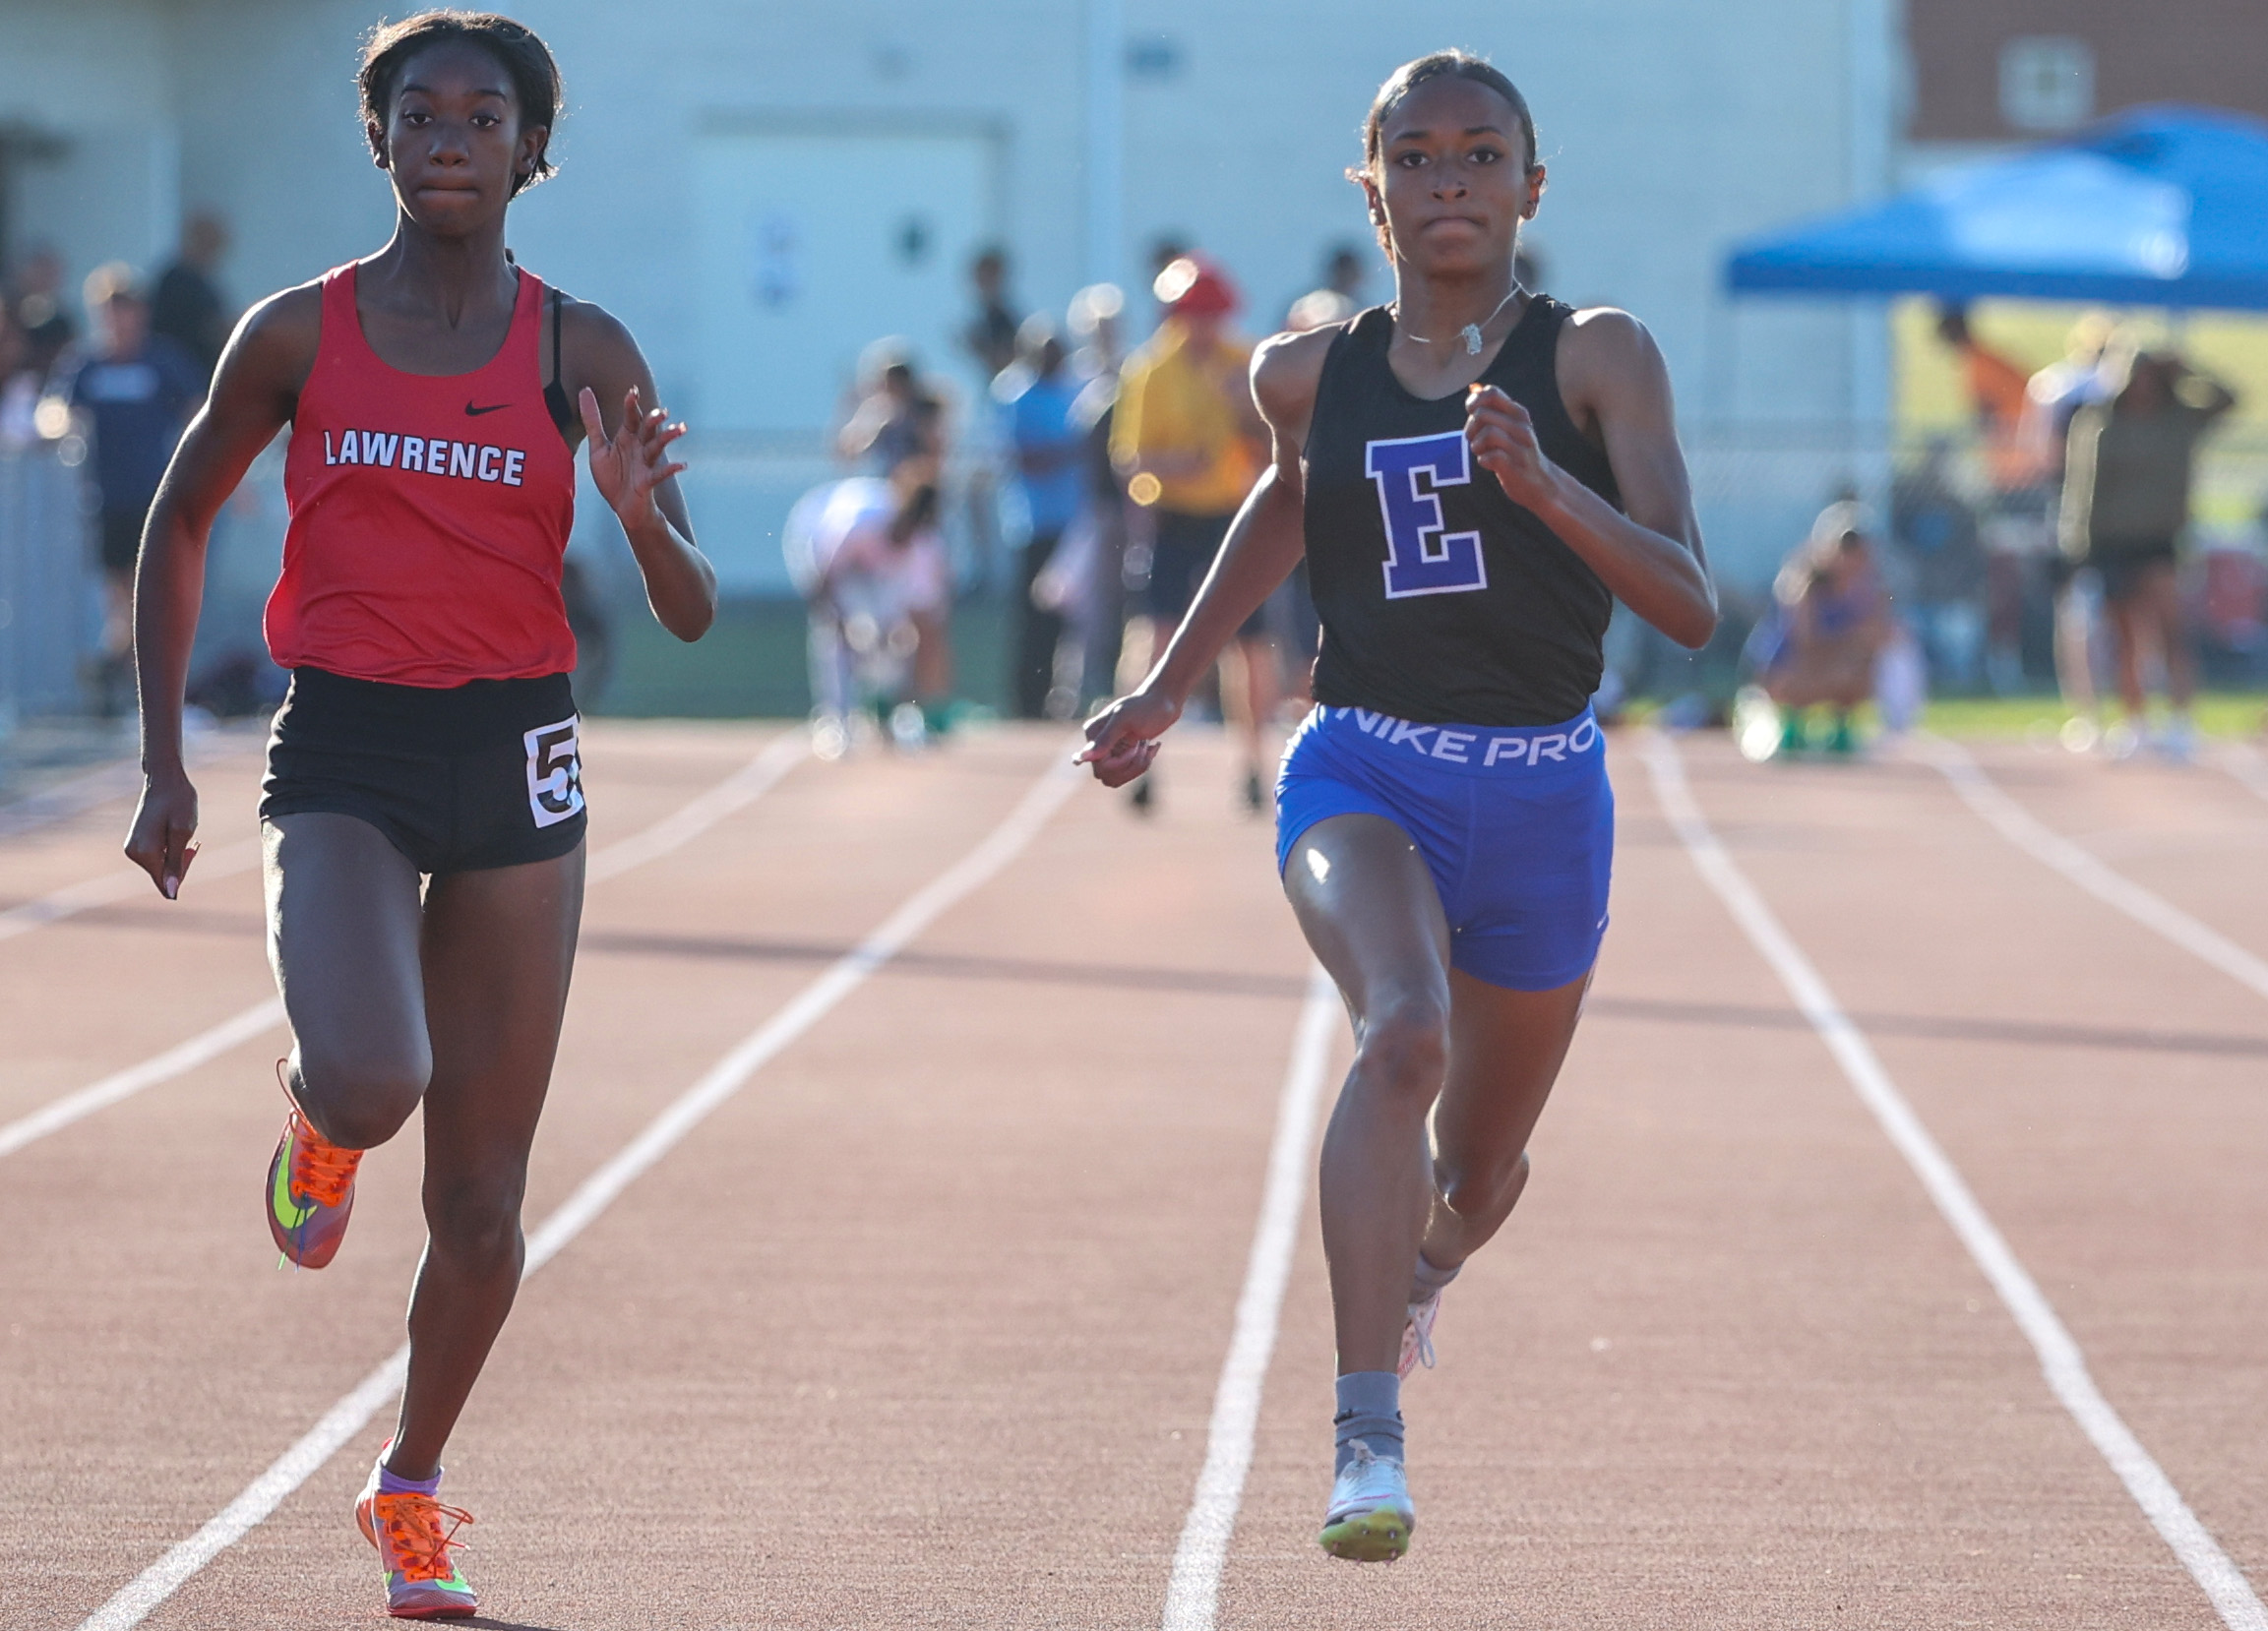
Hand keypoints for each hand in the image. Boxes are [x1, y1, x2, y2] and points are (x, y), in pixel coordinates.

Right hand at [124, 771, 199, 899]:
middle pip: (163, 876)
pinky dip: (172, 849)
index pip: (165, 883)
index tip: (190, 850)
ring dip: (178, 855)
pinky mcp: (137, 842)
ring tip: (184, 833)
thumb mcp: (183, 832)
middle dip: (181, 863)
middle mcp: (133, 853)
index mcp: (144, 853)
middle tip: (192, 841)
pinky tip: (177, 832)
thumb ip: (176, 862)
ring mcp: (133, 848)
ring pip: (162, 866)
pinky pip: (158, 857)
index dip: (182, 874)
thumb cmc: (178, 802)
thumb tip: (171, 892)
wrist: (165, 779)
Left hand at [581, 385, 688, 530]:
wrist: (623, 508)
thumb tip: (584, 390)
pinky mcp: (648, 481)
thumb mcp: (598, 447)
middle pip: (648, 429)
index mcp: (627, 438)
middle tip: (661, 411)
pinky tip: (682, 465)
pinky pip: (659, 474)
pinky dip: (670, 469)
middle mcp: (639, 447)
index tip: (633, 391)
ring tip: (680, 428)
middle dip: (654, 420)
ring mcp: (645, 464)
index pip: (631, 417)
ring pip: (658, 447)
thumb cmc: (613, 477)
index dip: (632, 404)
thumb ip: (592, 420)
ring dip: (668, 437)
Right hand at [1077, 688, 1179, 786]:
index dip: (1121, 763)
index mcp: (1093, 733)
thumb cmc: (1146, 707)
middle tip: (1144, 747)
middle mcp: (1097, 744)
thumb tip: (1081, 758)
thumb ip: (1105, 739)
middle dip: (1131, 766)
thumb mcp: (1125, 721)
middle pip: (1107, 776)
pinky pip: (1126, 775)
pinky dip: (1142, 764)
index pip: (1100, 766)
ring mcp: (1108, 751)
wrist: (1164, 702)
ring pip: (1116, 779)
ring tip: (1148, 747)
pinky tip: (1150, 748)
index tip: (1136, 746)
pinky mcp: (1120, 756)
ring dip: (1137, 767)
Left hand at [1466, 384, 1558, 510]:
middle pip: (1482, 414)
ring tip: (1481, 452)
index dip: (1474, 401)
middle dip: (1470, 428)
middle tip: (1475, 440)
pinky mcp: (1516, 466)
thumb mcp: (1507, 426)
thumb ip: (1491, 408)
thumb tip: (1474, 387)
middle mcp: (1521, 426)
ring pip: (1488, 433)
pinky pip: (1492, 457)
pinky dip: (1483, 460)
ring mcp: (1520, 446)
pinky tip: (1488, 464)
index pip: (1492, 393)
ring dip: (1476, 444)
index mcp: (1518, 413)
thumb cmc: (1516, 452)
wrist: (1541, 483)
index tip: (1472, 416)